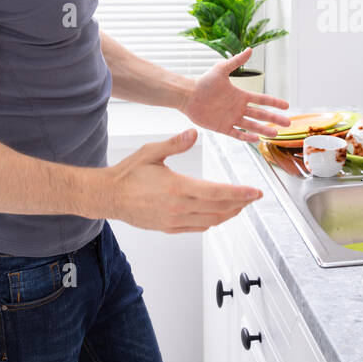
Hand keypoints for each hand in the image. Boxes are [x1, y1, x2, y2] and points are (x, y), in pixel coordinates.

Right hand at [103, 129, 262, 231]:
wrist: (108, 196)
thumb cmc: (127, 174)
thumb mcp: (151, 152)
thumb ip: (175, 143)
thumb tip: (194, 134)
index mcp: (178, 188)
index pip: (217, 192)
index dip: (239, 193)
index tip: (254, 192)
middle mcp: (179, 207)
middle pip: (219, 208)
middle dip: (240, 203)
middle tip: (252, 197)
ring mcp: (174, 220)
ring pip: (210, 220)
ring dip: (228, 214)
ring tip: (240, 206)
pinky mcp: (168, 227)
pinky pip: (197, 227)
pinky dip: (211, 221)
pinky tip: (217, 215)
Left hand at [181, 47, 292, 142]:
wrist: (188, 95)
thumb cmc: (203, 82)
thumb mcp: (221, 69)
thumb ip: (236, 61)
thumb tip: (250, 49)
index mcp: (240, 95)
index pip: (262, 99)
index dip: (274, 102)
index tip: (286, 106)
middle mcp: (238, 108)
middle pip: (261, 115)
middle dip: (274, 119)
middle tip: (287, 124)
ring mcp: (231, 118)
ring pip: (252, 125)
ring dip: (264, 130)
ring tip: (275, 135)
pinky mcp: (222, 128)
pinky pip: (237, 134)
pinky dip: (247, 137)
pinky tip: (256, 139)